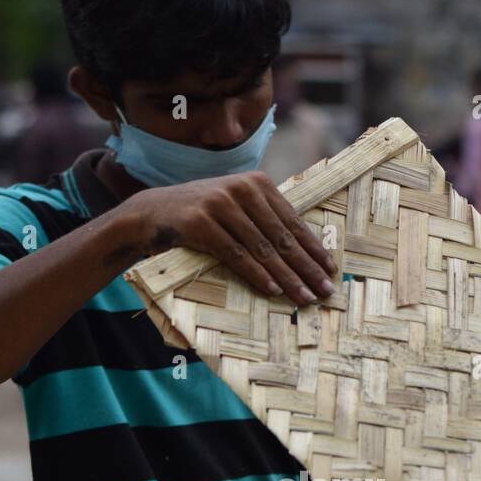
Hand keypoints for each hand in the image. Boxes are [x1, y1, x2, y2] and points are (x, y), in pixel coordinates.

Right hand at [125, 171, 336, 306]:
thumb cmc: (200, 216)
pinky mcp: (200, 223)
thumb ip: (263, 220)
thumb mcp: (235, 209)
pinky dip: (256, 275)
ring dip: (286, 277)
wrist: (150, 213)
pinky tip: (273, 291)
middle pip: (281, 237)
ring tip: (304, 298)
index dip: (313, 248)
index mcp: (256, 183)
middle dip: (306, 267)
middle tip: (326, 291)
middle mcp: (241, 189)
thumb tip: (303, 253)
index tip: (331, 271)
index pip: (292, 221)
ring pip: (262, 249)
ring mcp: (220, 204)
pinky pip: (236, 255)